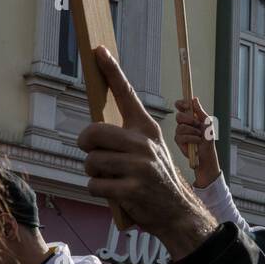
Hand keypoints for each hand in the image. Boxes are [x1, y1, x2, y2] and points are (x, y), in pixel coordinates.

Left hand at [77, 47, 216, 258]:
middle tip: (90, 151)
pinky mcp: (132, 190)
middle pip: (93, 132)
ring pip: (90, 161)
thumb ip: (126, 137)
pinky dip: (97, 190)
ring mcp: (139, 167)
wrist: (178, 212)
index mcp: (148, 129)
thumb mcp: (149, 151)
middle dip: (85, 145)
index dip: (111, 71)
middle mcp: (144, 143)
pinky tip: (114, 193)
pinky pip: (94, 185)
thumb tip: (92, 130)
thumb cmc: (156, 180)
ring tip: (110, 177)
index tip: (99, 51)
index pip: (127, 94)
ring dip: (93, 172)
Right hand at [173, 96, 219, 187]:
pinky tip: (196, 141)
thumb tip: (194, 99)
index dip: (181, 103)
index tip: (185, 104)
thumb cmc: (208, 139)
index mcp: (191, 117)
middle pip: (179, 115)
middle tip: (197, 124)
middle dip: (189, 119)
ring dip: (193, 131)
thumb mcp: (207, 123)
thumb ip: (200, 111)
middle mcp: (184, 123)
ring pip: (180, 126)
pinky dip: (191, 138)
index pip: (182, 106)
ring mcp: (180, 132)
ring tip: (199, 136)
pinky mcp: (178, 140)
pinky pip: (181, 136)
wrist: (206, 154)